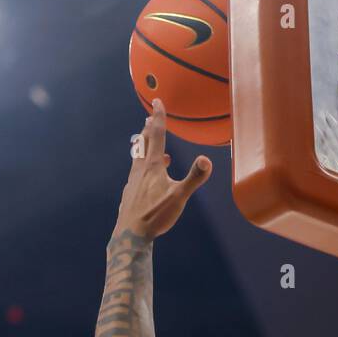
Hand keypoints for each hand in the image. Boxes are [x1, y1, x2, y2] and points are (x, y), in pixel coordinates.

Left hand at [112, 100, 211, 241]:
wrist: (130, 234)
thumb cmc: (155, 215)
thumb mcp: (179, 197)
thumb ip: (194, 178)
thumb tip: (207, 160)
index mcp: (153, 166)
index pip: (157, 135)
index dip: (159, 117)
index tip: (157, 101)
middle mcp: (140, 169)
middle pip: (145, 143)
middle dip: (149, 128)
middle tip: (150, 117)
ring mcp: (133, 181)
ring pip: (138, 157)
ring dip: (144, 146)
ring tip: (148, 142)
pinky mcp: (130, 192)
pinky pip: (136, 172)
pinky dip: (141, 165)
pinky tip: (144, 175)